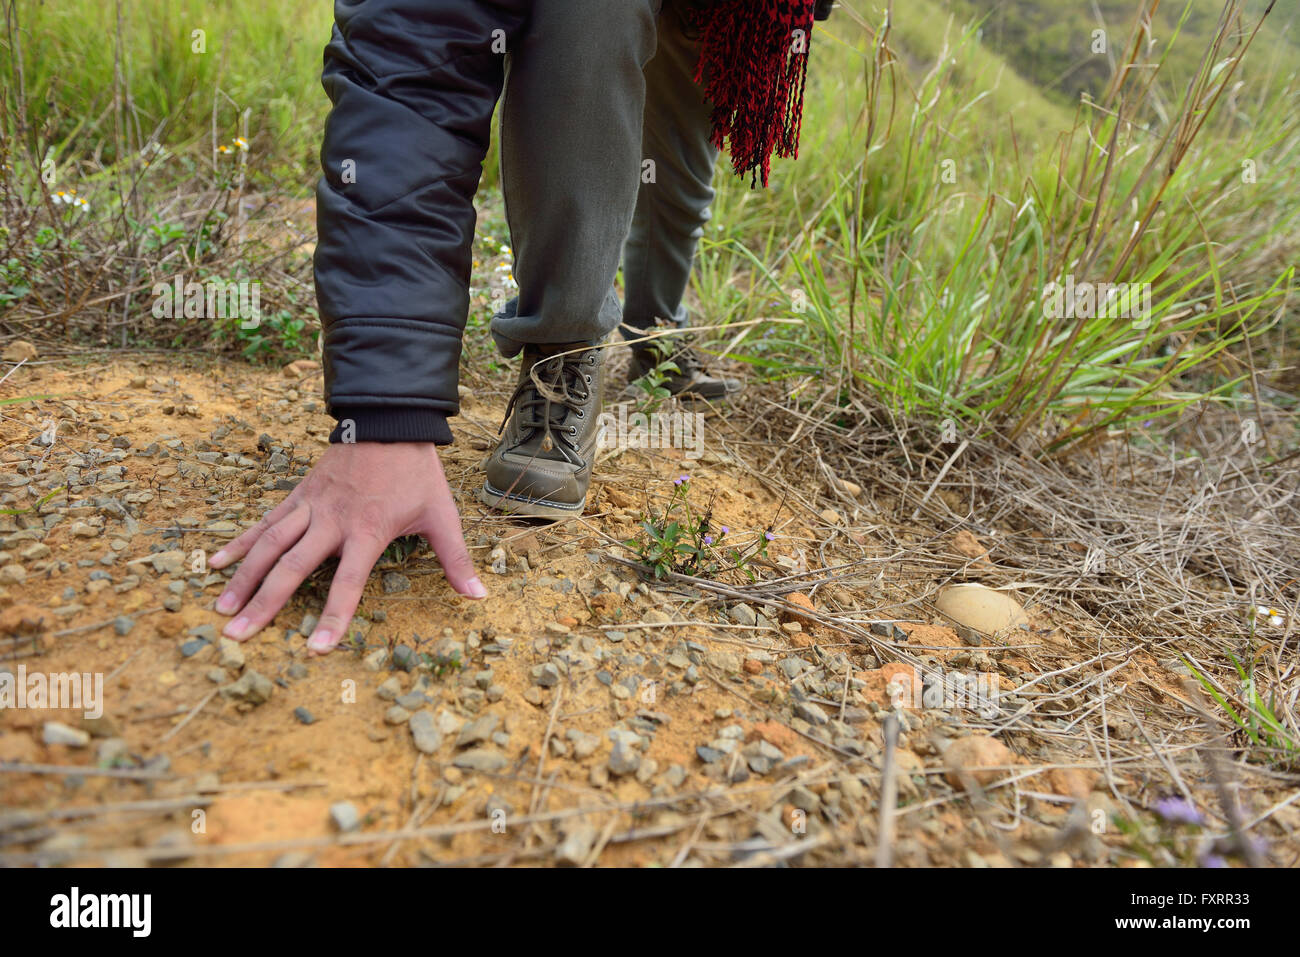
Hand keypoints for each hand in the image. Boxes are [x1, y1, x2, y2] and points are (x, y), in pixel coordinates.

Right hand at [209, 441, 484, 653]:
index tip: (315, 648)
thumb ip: (456, 559)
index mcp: (367, 531)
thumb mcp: (443, 515)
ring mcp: (310, 506)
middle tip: (237, 636)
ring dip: (243, 578)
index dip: (334, 616)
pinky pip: (265, 522)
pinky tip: (216, 563)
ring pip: (269, 545)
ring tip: (221, 609)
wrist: (389, 420)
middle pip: (291, 567)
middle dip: (264, 604)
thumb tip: (479, 596)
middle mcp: (332, 521)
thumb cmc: (416, 471)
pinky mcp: (299, 495)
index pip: (348, 582)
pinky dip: (240, 542)